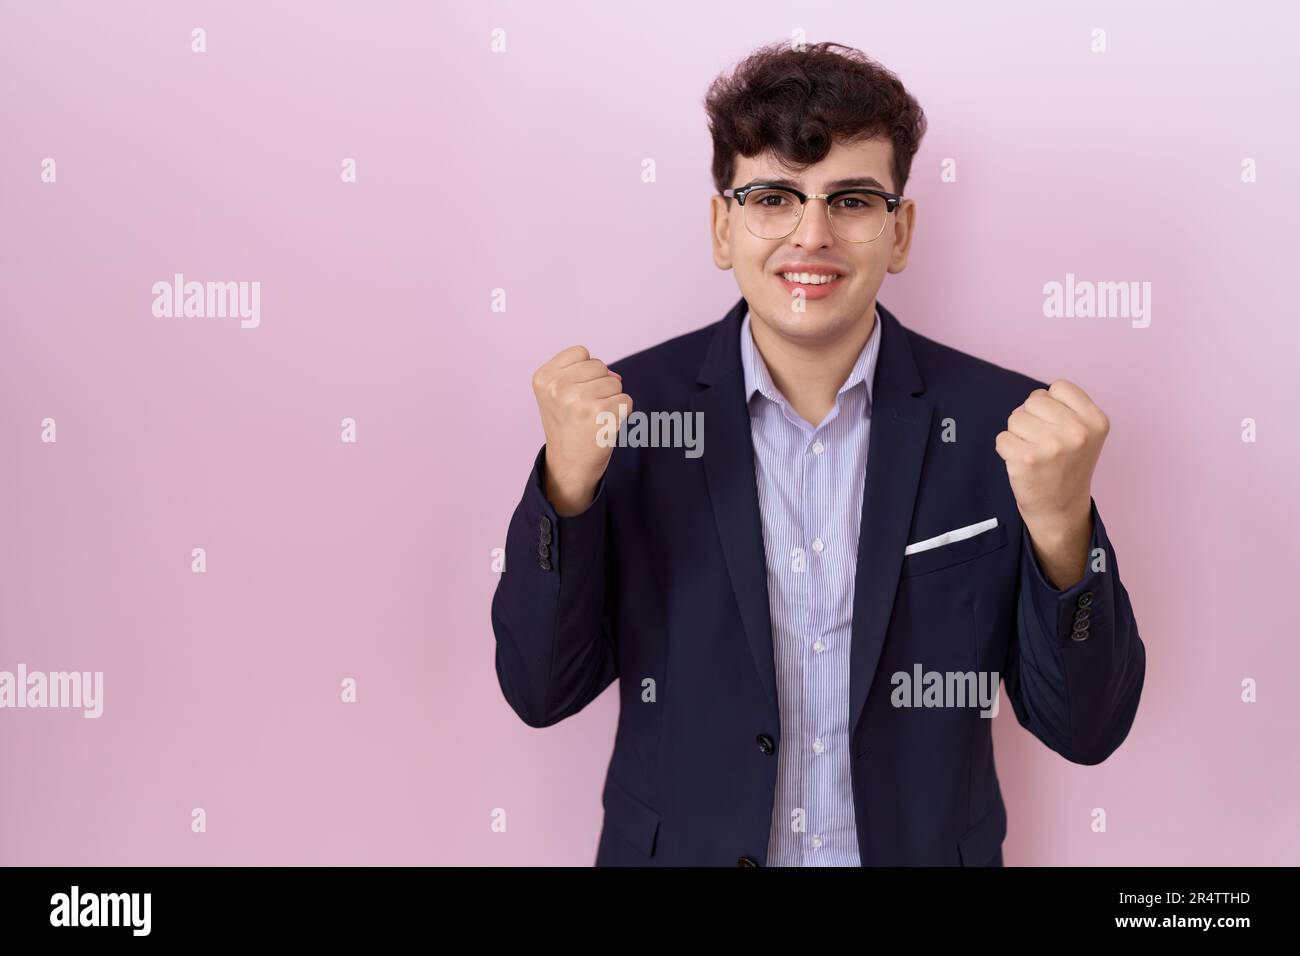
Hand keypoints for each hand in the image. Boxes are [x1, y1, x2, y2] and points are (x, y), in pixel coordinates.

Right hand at [532, 346, 632, 515]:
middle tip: (584, 411)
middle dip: (599, 386)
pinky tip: (604, 426)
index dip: (585, 373)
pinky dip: (622, 413)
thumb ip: (582, 374)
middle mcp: (558, 387)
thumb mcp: (557, 394)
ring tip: (594, 418)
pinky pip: (626, 399)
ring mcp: (578, 399)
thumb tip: (616, 376)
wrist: (569, 465)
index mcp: (543, 378)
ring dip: (611, 400)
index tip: (573, 395)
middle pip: (600, 366)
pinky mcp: (601, 413)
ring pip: (615, 382)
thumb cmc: (568, 426)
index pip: (581, 352)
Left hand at [995, 380, 1108, 586]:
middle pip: (1033, 401)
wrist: (1061, 510)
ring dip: (1018, 434)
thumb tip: (1033, 398)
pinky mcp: (1027, 460)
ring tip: (1034, 454)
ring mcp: (1052, 446)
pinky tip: (1023, 464)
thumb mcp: (1084, 434)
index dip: (1050, 405)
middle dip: (1032, 419)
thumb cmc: (1067, 466)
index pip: (1058, 387)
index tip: (1057, 427)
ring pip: (1015, 418)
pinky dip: (1006, 449)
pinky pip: (1002, 438)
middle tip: (1044, 445)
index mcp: (1096, 420)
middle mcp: (1078, 432)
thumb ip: (1064, 409)